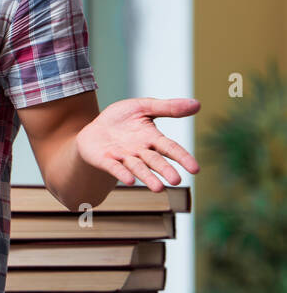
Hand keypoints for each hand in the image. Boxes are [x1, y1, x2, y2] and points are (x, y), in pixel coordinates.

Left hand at [75, 97, 200, 190]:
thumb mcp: (144, 107)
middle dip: (165, 170)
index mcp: (152, 138)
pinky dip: (122, 173)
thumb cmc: (122, 118)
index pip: (170, 148)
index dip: (182, 157)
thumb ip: (168, 107)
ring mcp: (123, 157)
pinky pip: (115, 168)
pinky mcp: (106, 160)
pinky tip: (129, 181)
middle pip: (155, 161)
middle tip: (176, 180)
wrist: (95, 127)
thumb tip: (197, 104)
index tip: (195, 169)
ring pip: (138, 168)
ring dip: (147, 177)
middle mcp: (140, 151)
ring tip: (158, 188)